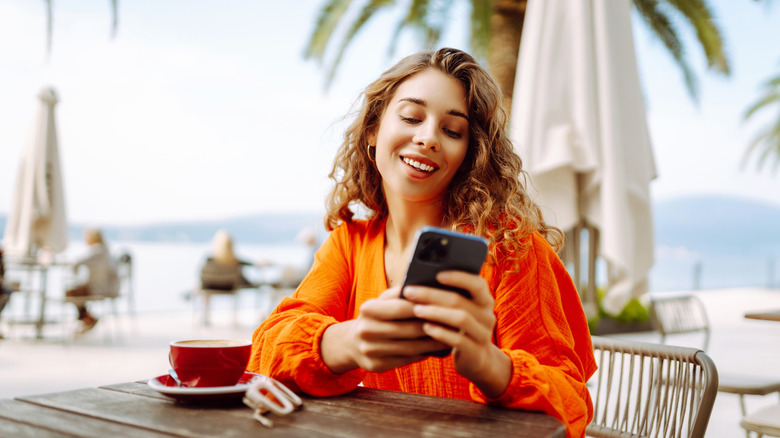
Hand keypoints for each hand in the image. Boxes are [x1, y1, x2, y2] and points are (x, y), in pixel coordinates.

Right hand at [321, 287, 448, 373]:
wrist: (353, 342)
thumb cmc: (378, 316)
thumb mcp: (383, 300)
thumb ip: (402, 293)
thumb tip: (428, 285)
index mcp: (368, 309)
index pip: (401, 308)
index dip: (424, 306)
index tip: (446, 305)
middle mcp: (365, 330)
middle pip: (408, 329)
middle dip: (433, 326)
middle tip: (455, 324)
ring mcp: (369, 350)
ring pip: (410, 347)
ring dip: (433, 342)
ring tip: (452, 336)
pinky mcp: (375, 366)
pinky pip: (406, 359)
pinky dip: (424, 353)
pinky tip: (437, 348)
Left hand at [401, 271, 510, 397]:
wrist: (476, 359)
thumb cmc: (460, 329)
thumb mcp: (460, 311)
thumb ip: (449, 297)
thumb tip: (420, 283)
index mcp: (484, 301)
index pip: (477, 283)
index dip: (458, 277)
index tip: (437, 274)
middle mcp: (487, 315)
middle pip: (460, 300)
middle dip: (432, 294)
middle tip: (410, 292)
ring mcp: (483, 334)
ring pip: (460, 318)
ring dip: (435, 312)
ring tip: (416, 310)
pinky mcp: (475, 352)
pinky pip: (458, 340)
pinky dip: (441, 332)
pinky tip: (426, 327)